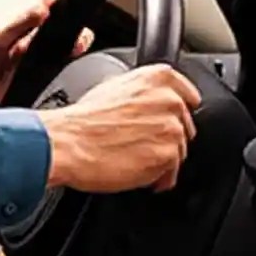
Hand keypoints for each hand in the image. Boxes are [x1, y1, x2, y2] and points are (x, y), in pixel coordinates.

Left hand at [0, 0, 92, 108]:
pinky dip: (61, 70)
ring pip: (58, 48)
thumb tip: (43, 8)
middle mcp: (23, 37)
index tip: (78, 8)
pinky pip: (51, 70)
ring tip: (78, 51)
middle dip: (73, 30)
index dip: (64, 4)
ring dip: (70, 49)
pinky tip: (66, 73)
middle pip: (58, 26)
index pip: (47, 3)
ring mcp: (26, 58)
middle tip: (80, 40)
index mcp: (15, 21)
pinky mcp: (27, 77)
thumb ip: (18, 22)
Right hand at [38, 64, 201, 192]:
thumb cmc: (81, 120)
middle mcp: (170, 101)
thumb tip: (149, 107)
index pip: (189, 96)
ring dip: (162, 159)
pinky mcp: (167, 156)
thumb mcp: (113, 88)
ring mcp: (171, 129)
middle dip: (166, 137)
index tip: (168, 122)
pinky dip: (158, 177)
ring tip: (136, 162)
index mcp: (158, 78)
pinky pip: (171, 172)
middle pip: (184, 126)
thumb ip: (142, 94)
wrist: (67, 144)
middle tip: (142, 144)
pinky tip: (138, 174)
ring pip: (179, 150)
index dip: (176, 113)